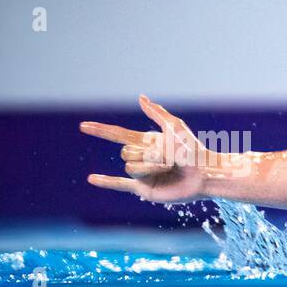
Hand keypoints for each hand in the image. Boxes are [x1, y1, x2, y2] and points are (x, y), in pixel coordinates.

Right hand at [81, 95, 212, 202]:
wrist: (203, 174)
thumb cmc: (193, 150)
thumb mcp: (174, 127)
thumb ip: (157, 113)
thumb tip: (141, 97)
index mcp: (147, 142)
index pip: (118, 135)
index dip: (101, 130)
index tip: (83, 126)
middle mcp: (142, 157)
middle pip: (126, 152)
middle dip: (147, 153)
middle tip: (169, 158)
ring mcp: (142, 174)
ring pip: (130, 166)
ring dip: (149, 166)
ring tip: (168, 168)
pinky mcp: (144, 188)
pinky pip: (120, 184)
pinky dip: (106, 182)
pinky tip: (91, 179)